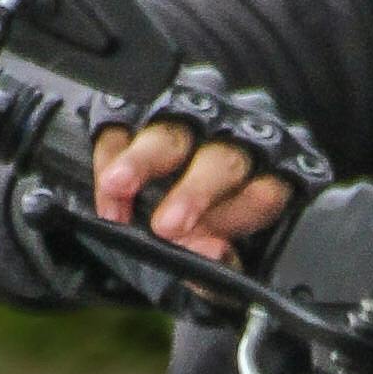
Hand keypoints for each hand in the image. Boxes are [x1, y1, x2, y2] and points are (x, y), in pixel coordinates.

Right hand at [92, 115, 294, 260]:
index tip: (213, 247)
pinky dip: (111, 157)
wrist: (160, 196)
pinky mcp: (139, 111)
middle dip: (194, 193)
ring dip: (141, 162)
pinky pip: (123, 126)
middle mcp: (232, 140)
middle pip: (222, 160)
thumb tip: (213, 257)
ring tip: (118, 187)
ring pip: (168, 135)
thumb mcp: (218, 253)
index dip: (239, 218)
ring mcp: (186, 119)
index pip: (264, 192)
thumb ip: (218, 262)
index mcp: (265, 177)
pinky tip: (107, 188)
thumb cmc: (202, 226)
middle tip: (166, 226)